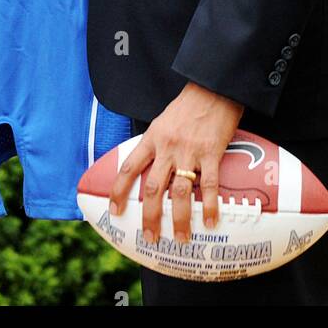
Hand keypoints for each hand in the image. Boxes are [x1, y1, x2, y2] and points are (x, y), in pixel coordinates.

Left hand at [108, 82, 243, 244]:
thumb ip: (157, 144)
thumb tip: (151, 168)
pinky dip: (209, 206)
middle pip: (153, 188)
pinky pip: (209, 186)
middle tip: (150, 237)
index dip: (119, 191)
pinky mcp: (211, 153)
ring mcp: (189, 151)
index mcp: (152, 138)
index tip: (115, 210)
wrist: (213, 88)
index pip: (130, 168)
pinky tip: (210, 222)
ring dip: (180, 220)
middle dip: (150, 216)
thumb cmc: (188, 106)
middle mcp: (167, 147)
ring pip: (180, 193)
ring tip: (181, 238)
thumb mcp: (163, 122)